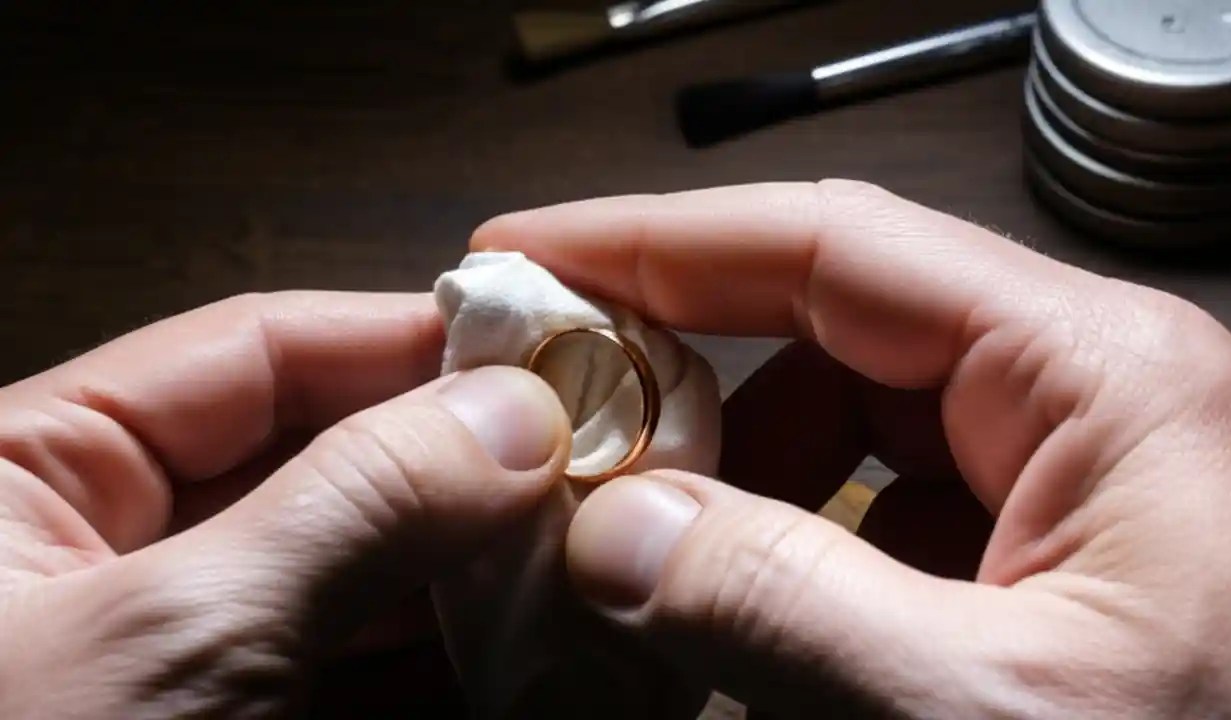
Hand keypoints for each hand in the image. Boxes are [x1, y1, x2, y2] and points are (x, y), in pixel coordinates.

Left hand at [0, 292, 571, 717]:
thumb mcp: (180, 641)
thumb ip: (353, 504)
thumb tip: (516, 410)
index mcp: (35, 475)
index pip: (251, 352)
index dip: (402, 337)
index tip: (546, 348)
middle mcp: (120, 555)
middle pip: (327, 461)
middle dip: (464, 467)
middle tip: (600, 462)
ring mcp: (199, 660)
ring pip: (367, 577)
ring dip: (480, 572)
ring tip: (594, 553)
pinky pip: (373, 676)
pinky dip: (463, 667)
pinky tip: (551, 651)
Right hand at [475, 181, 1230, 718]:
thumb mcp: (980, 715)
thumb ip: (783, 609)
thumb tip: (614, 530)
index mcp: (1105, 382)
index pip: (836, 247)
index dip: (660, 244)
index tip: (531, 257)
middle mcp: (1095, 405)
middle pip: (835, 334)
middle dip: (692, 389)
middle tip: (573, 448)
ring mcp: (1075, 488)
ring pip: (852, 433)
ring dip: (741, 491)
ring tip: (655, 567)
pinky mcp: (1053, 566)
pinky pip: (890, 520)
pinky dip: (799, 558)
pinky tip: (751, 627)